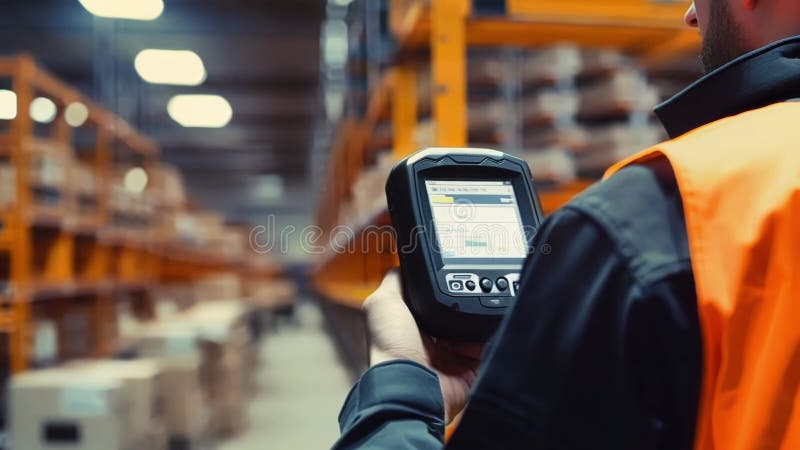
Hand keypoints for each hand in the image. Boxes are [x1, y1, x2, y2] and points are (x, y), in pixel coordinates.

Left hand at [363, 269, 483, 422]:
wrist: (410, 384)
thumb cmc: (391, 346)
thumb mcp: (382, 302)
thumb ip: (395, 281)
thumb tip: (405, 265)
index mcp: (411, 327)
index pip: (432, 303)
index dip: (443, 290)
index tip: (456, 276)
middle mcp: (430, 343)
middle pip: (456, 316)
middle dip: (466, 305)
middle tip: (477, 290)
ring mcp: (449, 360)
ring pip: (474, 334)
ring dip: (479, 322)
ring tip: (484, 308)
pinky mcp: (467, 373)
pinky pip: (486, 353)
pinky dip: (489, 342)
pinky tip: (487, 330)